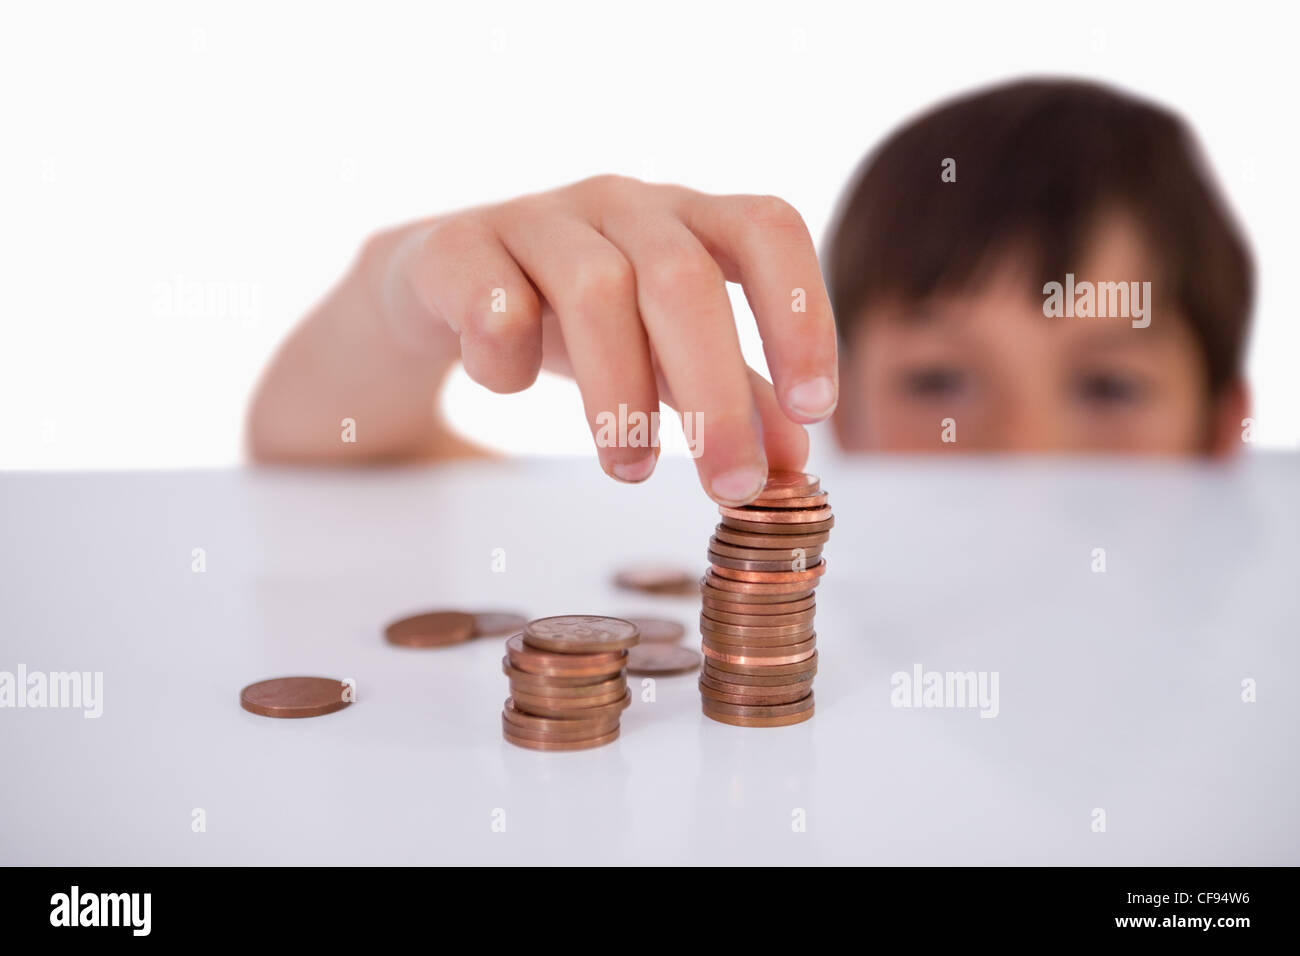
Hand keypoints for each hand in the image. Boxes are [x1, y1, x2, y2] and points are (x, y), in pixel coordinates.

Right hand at [379, 175, 837, 503]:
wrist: (442, 278)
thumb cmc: (574, 314)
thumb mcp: (663, 351)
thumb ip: (731, 394)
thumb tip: (793, 461)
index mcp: (686, 219)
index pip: (766, 230)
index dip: (801, 313)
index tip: (815, 410)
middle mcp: (619, 204)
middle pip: (681, 277)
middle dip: (715, 393)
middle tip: (730, 485)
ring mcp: (536, 218)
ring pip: (594, 288)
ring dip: (620, 392)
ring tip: (631, 469)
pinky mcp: (458, 248)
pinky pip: (492, 297)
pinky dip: (510, 354)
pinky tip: (513, 386)